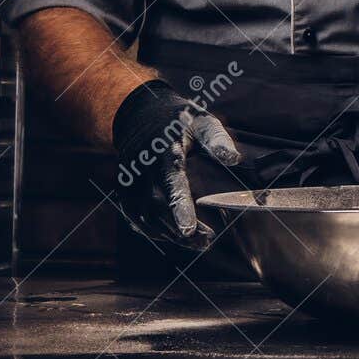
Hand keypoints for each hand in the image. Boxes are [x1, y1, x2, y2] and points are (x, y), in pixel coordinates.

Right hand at [111, 80, 241, 247]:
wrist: (140, 115)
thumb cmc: (179, 119)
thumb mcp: (202, 121)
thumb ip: (218, 139)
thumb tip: (234, 159)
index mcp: (164, 152)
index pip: (172, 183)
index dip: (180, 207)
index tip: (187, 230)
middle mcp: (142, 169)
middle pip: (155, 208)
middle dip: (178, 230)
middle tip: (207, 241)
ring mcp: (130, 181)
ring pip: (143, 218)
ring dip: (168, 235)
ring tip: (198, 243)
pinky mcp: (125, 190)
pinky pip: (135, 217)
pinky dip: (154, 230)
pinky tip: (174, 236)